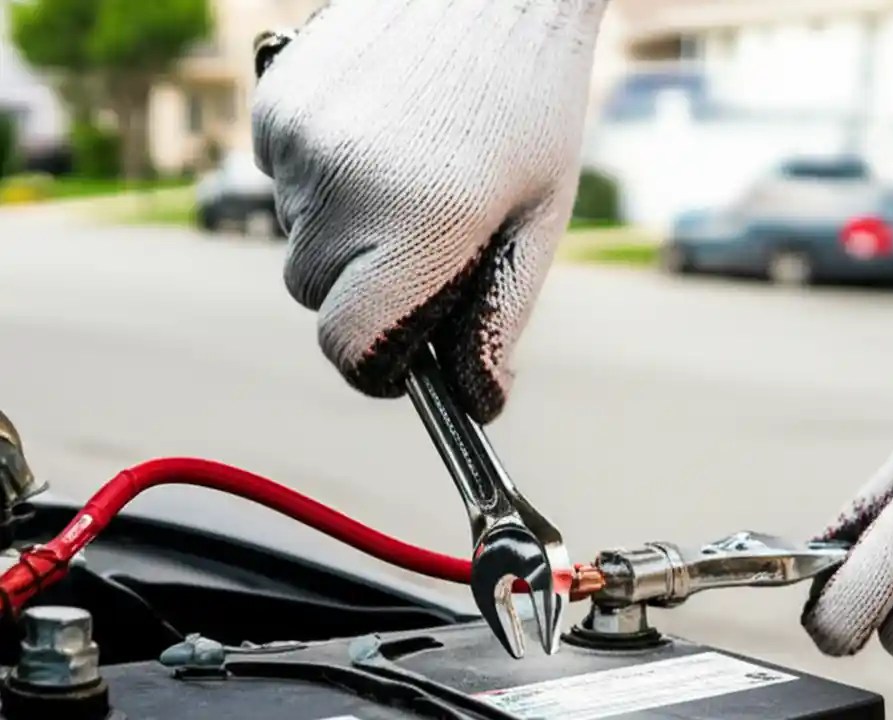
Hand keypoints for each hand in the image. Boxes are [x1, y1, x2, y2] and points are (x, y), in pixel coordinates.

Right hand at [251, 0, 607, 421]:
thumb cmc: (532, 102)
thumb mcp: (538, 216)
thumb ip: (499, 315)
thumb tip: (476, 402)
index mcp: (424, 223)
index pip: (352, 346)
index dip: (379, 365)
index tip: (404, 356)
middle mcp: (347, 184)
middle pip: (318, 296)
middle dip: (364, 288)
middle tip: (425, 235)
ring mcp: (301, 139)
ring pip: (295, 237)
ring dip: (341, 228)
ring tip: (408, 168)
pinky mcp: (274, 102)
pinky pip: (280, 179)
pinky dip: (319, 177)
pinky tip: (376, 135)